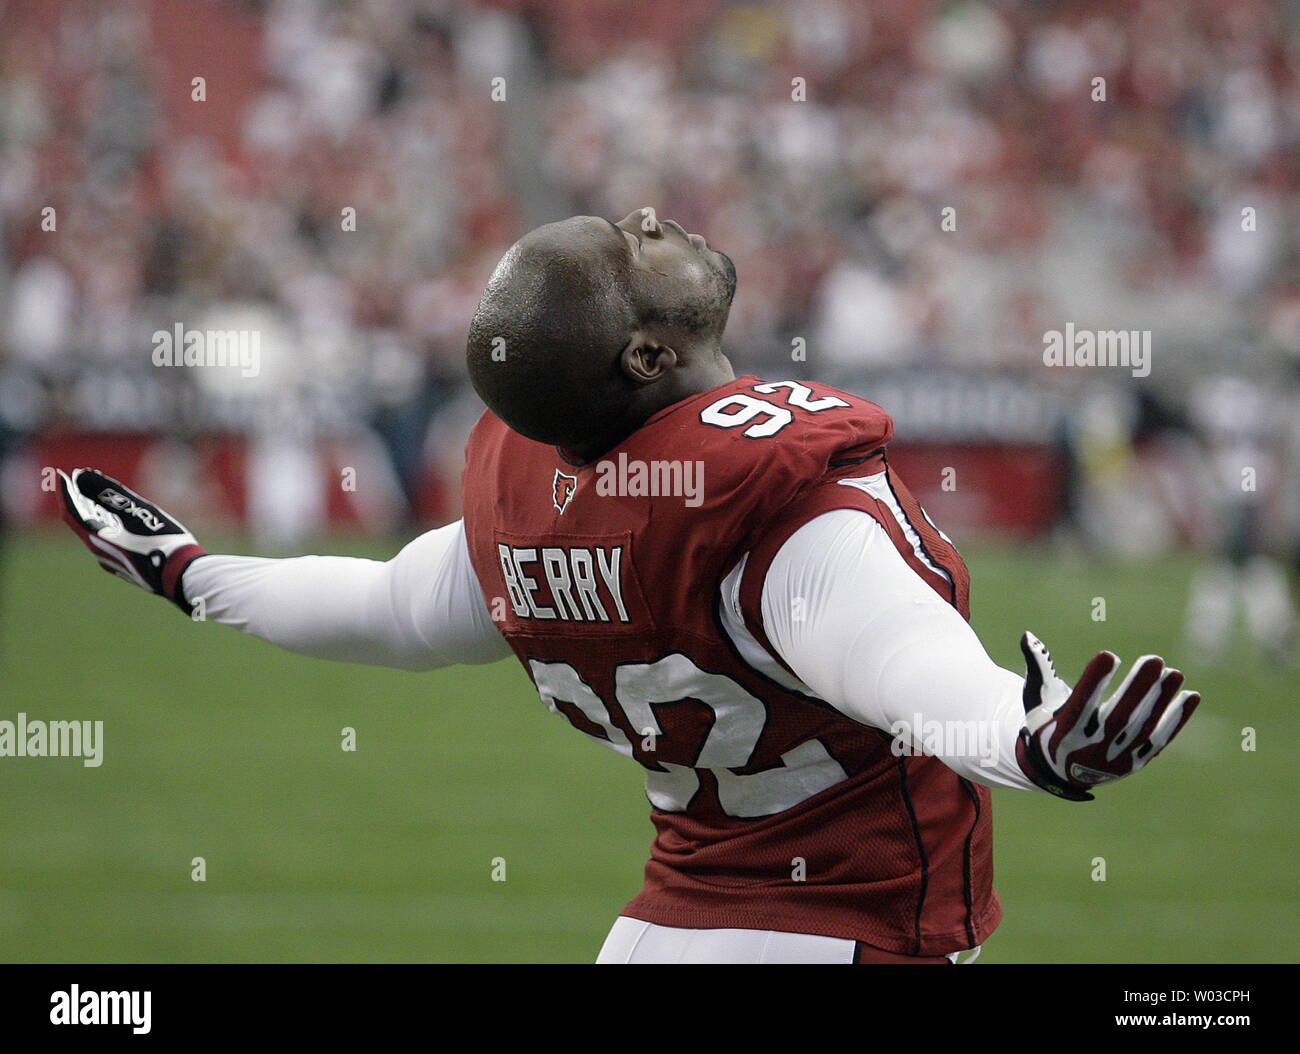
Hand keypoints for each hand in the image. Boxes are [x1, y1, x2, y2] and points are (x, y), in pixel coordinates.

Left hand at [58, 467, 206, 613]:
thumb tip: (82, 476)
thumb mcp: (139, 512)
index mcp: (98, 540)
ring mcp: (113, 561)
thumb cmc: (163, 543)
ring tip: (100, 495)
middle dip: (80, 499)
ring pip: (95, 532)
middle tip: (84, 480)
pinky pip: (108, 542)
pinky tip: (120, 520)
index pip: (71, 512)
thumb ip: (109, 493)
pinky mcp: (126, 566)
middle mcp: (100, 552)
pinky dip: (107, 525)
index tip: (64, 474)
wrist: (183, 577)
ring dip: (94, 511)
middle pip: (82, 522)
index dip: (66, 492)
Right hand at [1015, 631, 1199, 800]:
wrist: (1058, 773)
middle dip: (1138, 687)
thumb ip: (1040, 668)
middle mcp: (1090, 749)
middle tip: (1154, 659)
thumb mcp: (1038, 700)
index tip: (1108, 654)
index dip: (1094, 680)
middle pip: (1118, 716)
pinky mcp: (1135, 763)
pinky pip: (1159, 739)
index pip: (1081, 703)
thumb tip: (1028, 635)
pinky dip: (1175, 718)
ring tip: (1175, 672)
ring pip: (1142, 727)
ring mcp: (1115, 759)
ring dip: (1161, 700)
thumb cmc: (1048, 726)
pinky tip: (1189, 695)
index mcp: (1063, 733)